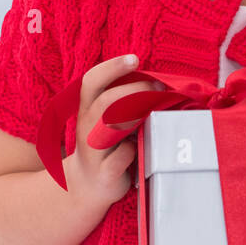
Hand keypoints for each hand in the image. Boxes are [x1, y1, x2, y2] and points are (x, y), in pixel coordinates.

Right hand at [64, 54, 164, 209]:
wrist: (86, 186)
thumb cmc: (105, 145)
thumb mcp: (107, 120)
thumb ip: (124, 101)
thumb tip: (159, 82)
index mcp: (88, 110)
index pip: (91, 81)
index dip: (112, 68)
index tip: (135, 58)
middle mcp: (86, 128)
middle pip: (105, 101)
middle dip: (136, 90)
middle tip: (159, 87)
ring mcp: (94, 151)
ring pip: (109, 127)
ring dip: (136, 115)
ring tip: (155, 109)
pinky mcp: (104, 173)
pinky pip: (118, 159)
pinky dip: (131, 151)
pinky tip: (140, 147)